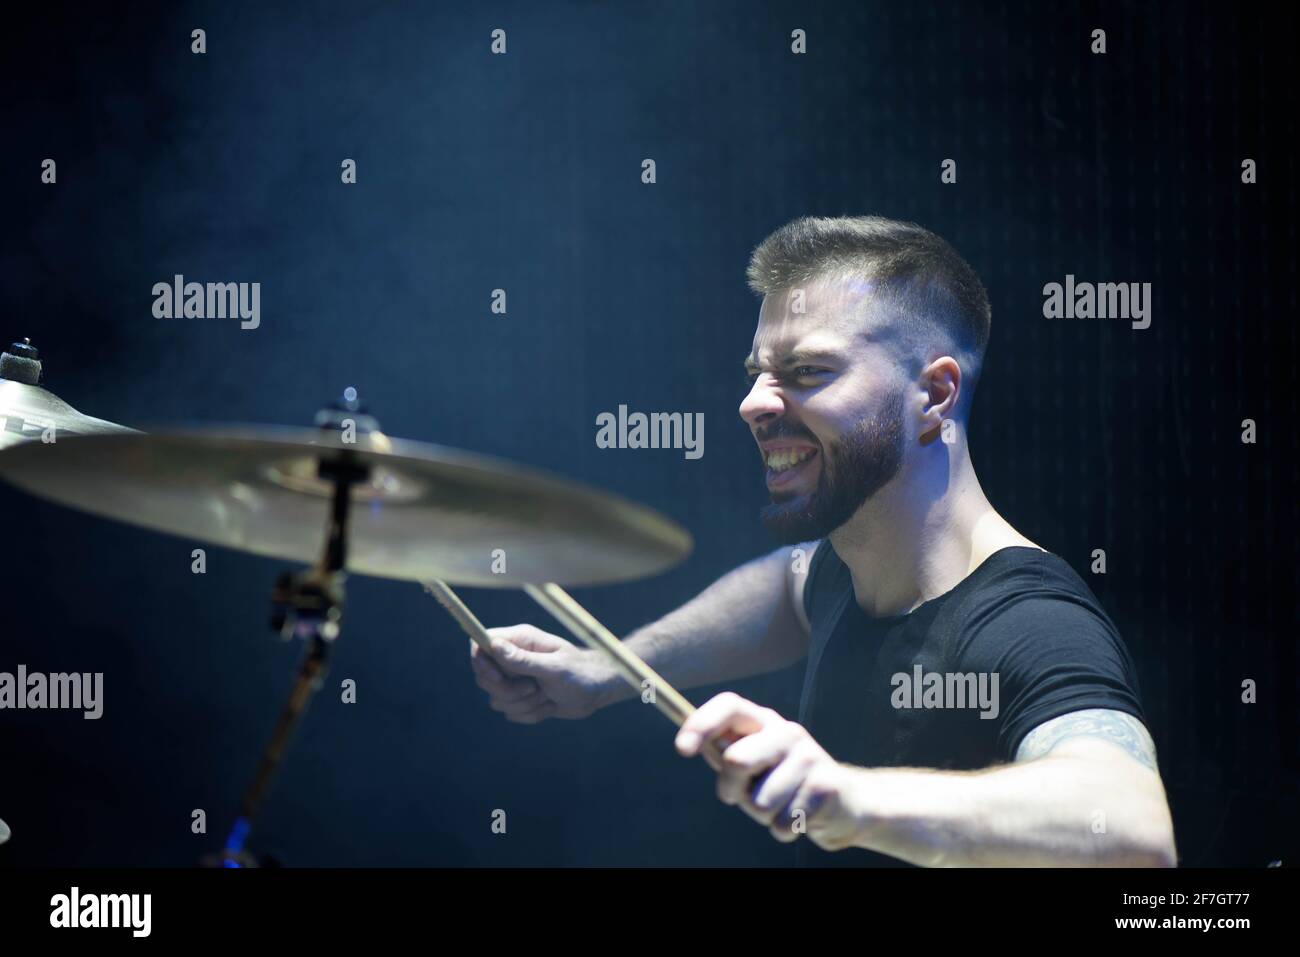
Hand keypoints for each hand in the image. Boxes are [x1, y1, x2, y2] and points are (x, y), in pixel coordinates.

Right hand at [469, 624, 616, 723]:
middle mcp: (514, 658)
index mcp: (520, 640)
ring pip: (496, 699)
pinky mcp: (521, 697)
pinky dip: (530, 714)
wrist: (598, 691)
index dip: (481, 662)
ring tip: (547, 696)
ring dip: (523, 704)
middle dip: (507, 691)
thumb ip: (523, 660)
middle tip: (533, 688)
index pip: (481, 644)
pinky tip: (549, 705)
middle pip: (484, 677)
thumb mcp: (554, 668)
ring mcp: (516, 678)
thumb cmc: (581, 673)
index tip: (497, 678)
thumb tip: (494, 645)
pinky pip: (510, 712)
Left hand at [675, 691, 864, 850]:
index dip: (701, 723)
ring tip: (781, 805)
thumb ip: (726, 753)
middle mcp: (787, 732)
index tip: (682, 749)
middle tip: (741, 796)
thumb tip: (692, 742)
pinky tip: (798, 818)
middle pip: (736, 758)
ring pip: (759, 801)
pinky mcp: (826, 787)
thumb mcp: (754, 766)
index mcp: (764, 722)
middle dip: (731, 788)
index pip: (730, 705)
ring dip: (762, 815)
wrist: (847, 804)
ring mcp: (809, 757)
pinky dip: (782, 830)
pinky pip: (781, 823)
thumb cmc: (785, 785)